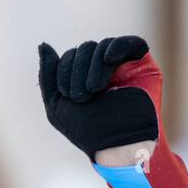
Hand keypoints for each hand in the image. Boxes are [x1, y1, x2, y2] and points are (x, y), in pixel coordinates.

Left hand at [37, 35, 162, 160]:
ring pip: (104, 46)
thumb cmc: (88, 132)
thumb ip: (48, 75)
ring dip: (95, 67)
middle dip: (78, 71)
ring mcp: (123, 66)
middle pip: (86, 48)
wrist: (118, 145)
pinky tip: (110, 58)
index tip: (70, 97)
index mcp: (84, 78)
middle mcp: (103, 70)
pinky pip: (131, 43)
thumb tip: (43, 45)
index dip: (65, 71)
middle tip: (83, 96)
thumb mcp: (57, 106)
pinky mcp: (143, 65)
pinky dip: (118, 46)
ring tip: (95, 90)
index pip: (70, 57)